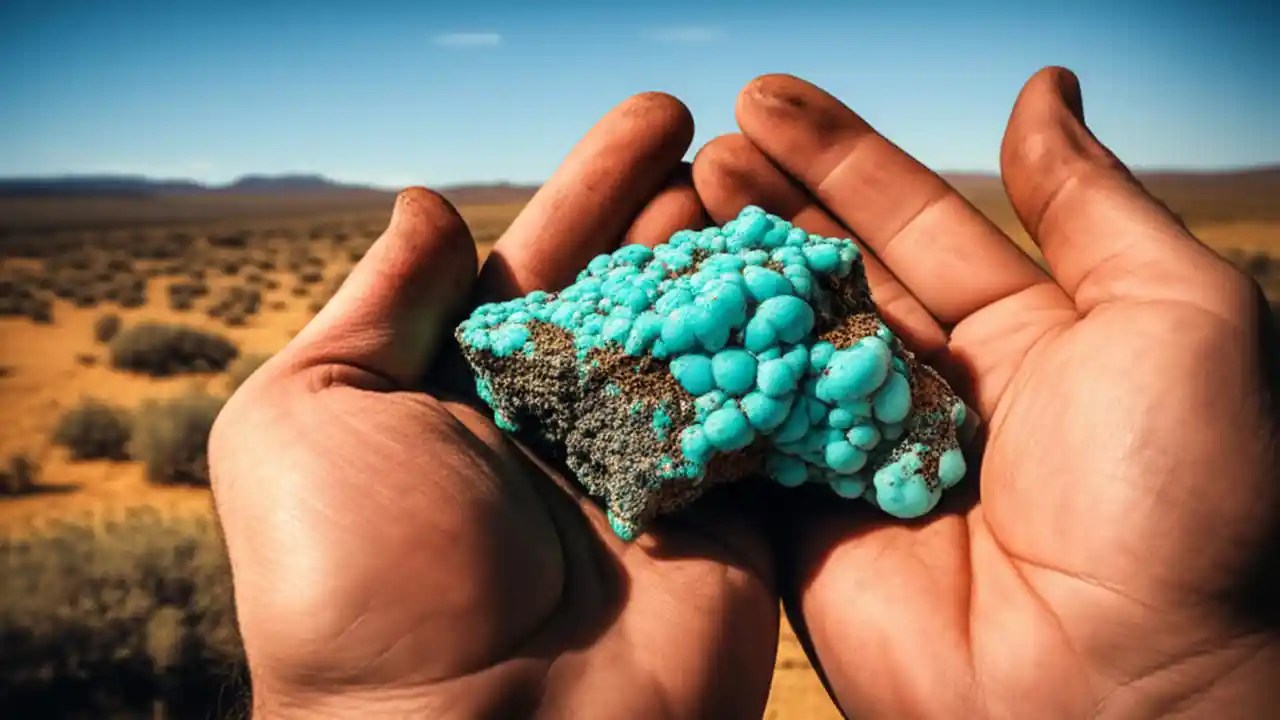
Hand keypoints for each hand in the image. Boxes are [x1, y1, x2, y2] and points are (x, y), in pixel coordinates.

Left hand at [210, 93, 777, 717]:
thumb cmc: (360, 584)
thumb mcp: (306, 421)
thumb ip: (376, 309)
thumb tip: (427, 206)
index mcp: (462, 398)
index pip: (542, 265)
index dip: (597, 188)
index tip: (658, 119)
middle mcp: (558, 431)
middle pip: (636, 294)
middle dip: (681, 215)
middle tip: (732, 138)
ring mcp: (648, 477)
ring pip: (708, 346)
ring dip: (743, 267)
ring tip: (776, 190)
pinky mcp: (727, 526)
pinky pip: (770, 425)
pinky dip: (796, 357)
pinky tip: (824, 283)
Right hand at [691, 69, 1279, 716]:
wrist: (1121, 692)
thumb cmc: (1175, 497)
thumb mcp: (1172, 315)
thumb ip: (1090, 203)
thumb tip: (1042, 90)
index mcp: (1029, 339)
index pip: (914, 225)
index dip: (839, 157)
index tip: (762, 99)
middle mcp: (939, 395)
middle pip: (832, 280)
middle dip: (766, 209)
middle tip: (700, 150)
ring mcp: (864, 464)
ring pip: (776, 351)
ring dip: (720, 281)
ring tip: (663, 207)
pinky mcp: (806, 531)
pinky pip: (742, 444)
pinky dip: (695, 383)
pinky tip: (649, 317)